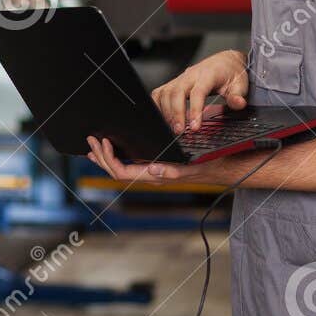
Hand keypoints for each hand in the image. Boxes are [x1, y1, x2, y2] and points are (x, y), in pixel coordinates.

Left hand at [85, 137, 254, 185]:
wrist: (224, 165)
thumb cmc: (210, 164)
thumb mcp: (192, 166)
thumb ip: (173, 172)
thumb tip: (152, 171)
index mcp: (156, 176)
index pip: (122, 172)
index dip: (108, 160)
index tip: (103, 143)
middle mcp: (151, 174)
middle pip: (116, 170)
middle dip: (100, 156)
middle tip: (91, 140)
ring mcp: (152, 170)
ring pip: (121, 167)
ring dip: (106, 155)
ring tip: (95, 144)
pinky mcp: (156, 164)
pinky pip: (131, 162)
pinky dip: (118, 154)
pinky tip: (114, 146)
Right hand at [151, 49, 248, 132]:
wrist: (225, 62)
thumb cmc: (231, 74)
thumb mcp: (240, 85)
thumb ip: (237, 95)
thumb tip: (238, 103)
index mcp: (208, 74)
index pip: (197, 92)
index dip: (194, 110)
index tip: (194, 126)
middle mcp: (191, 75)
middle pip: (176, 92)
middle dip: (175, 113)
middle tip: (180, 131)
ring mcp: (180, 78)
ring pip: (165, 93)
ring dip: (166, 112)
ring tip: (173, 128)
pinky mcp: (174, 83)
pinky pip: (159, 93)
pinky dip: (157, 106)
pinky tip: (163, 118)